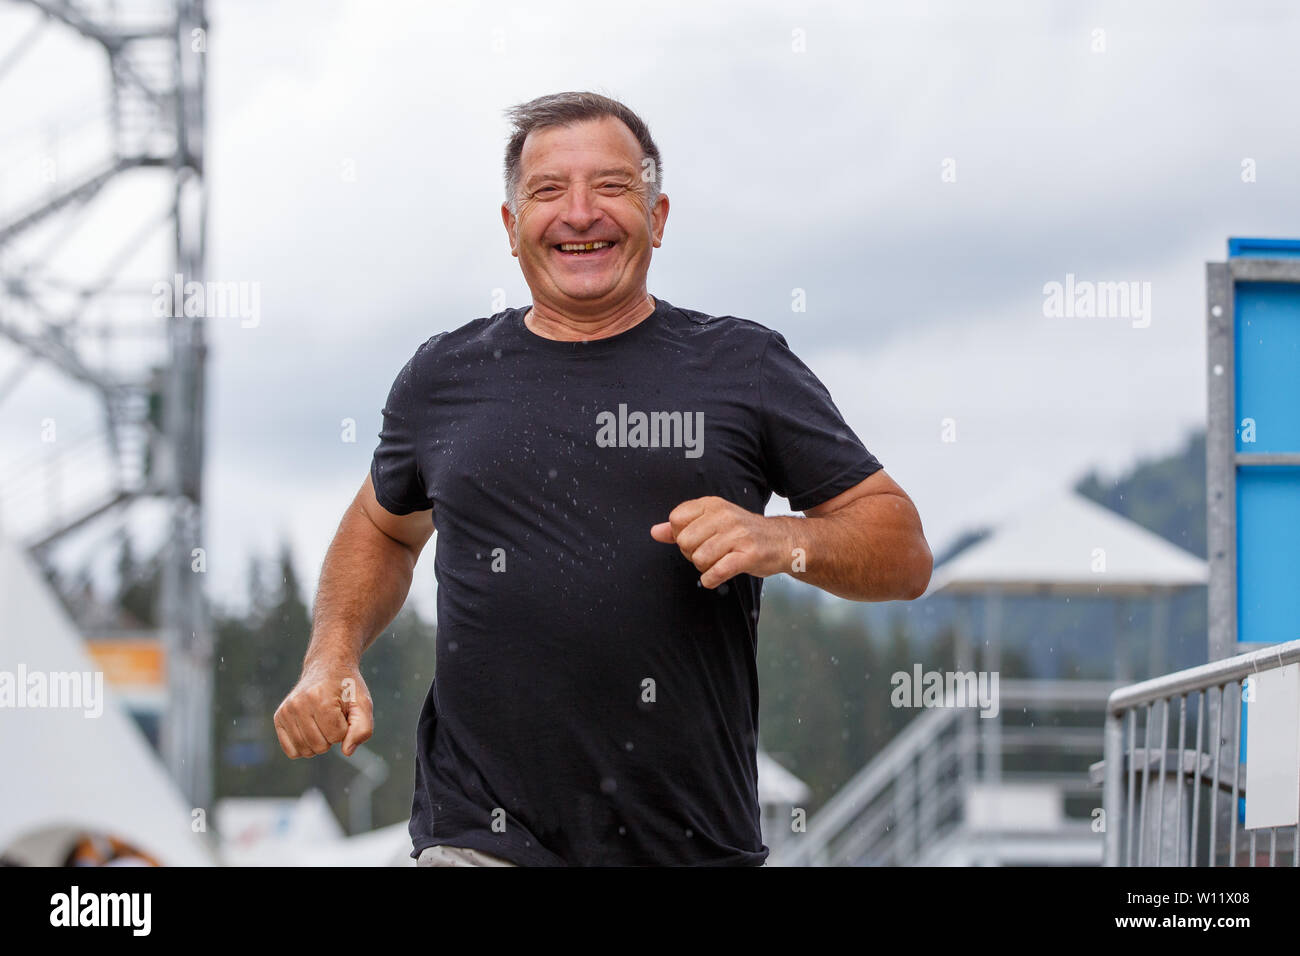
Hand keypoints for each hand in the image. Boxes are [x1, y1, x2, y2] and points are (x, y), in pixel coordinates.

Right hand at [274, 660, 373, 757]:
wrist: (328, 666)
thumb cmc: (347, 687)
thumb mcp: (363, 703)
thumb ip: (362, 728)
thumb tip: (346, 752)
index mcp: (320, 698)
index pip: (337, 736)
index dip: (345, 728)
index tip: (343, 711)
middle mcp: (298, 704)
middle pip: (320, 746)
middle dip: (332, 736)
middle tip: (333, 715)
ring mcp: (286, 710)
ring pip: (305, 751)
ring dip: (319, 742)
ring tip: (322, 721)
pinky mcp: (279, 717)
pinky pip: (291, 750)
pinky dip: (304, 746)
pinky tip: (310, 730)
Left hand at [650, 495, 794, 588]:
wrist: (782, 541)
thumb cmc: (743, 533)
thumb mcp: (712, 523)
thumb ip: (682, 527)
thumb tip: (655, 532)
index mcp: (713, 505)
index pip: (676, 519)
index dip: (681, 536)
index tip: (697, 540)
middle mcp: (725, 516)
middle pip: (685, 542)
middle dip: (692, 554)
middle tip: (709, 554)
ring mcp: (738, 535)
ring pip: (699, 559)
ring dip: (705, 568)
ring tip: (718, 562)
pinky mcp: (748, 555)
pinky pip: (717, 572)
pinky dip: (712, 579)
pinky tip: (718, 576)